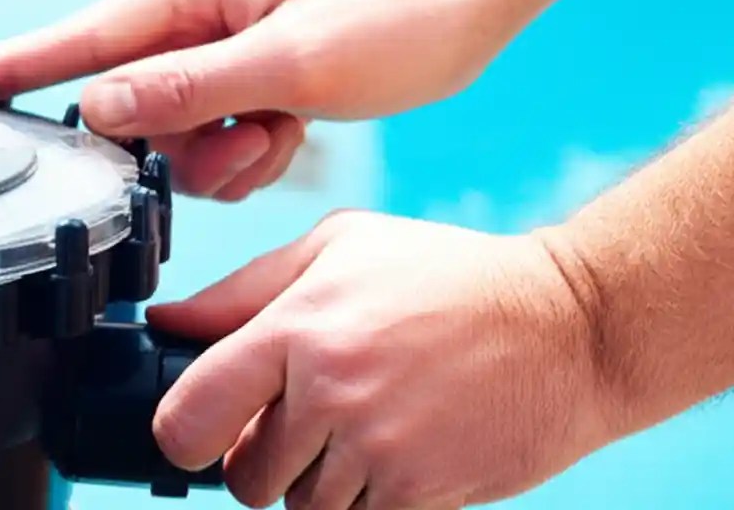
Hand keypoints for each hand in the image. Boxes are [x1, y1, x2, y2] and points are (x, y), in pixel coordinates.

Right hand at [0, 0, 507, 201]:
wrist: (457, 13)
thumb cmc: (388, 20)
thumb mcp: (289, 62)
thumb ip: (189, 90)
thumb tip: (100, 111)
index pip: (75, 42)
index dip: (2, 70)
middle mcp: (191, 22)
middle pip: (128, 112)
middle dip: (180, 147)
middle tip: (253, 134)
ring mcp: (214, 57)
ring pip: (171, 143)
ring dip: (224, 158)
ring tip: (283, 129)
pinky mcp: (240, 87)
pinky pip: (211, 149)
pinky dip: (249, 158)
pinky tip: (291, 130)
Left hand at [146, 210, 613, 509]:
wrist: (567, 325)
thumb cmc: (445, 277)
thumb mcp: (338, 249)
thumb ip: (241, 292)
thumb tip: (166, 322)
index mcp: (297, 328)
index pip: (189, 415)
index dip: (182, 435)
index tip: (200, 431)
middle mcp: (330, 394)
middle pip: (244, 479)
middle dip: (264, 458)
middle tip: (307, 421)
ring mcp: (378, 450)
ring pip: (303, 508)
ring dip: (320, 482)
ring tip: (365, 427)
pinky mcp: (422, 494)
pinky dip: (369, 502)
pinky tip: (399, 451)